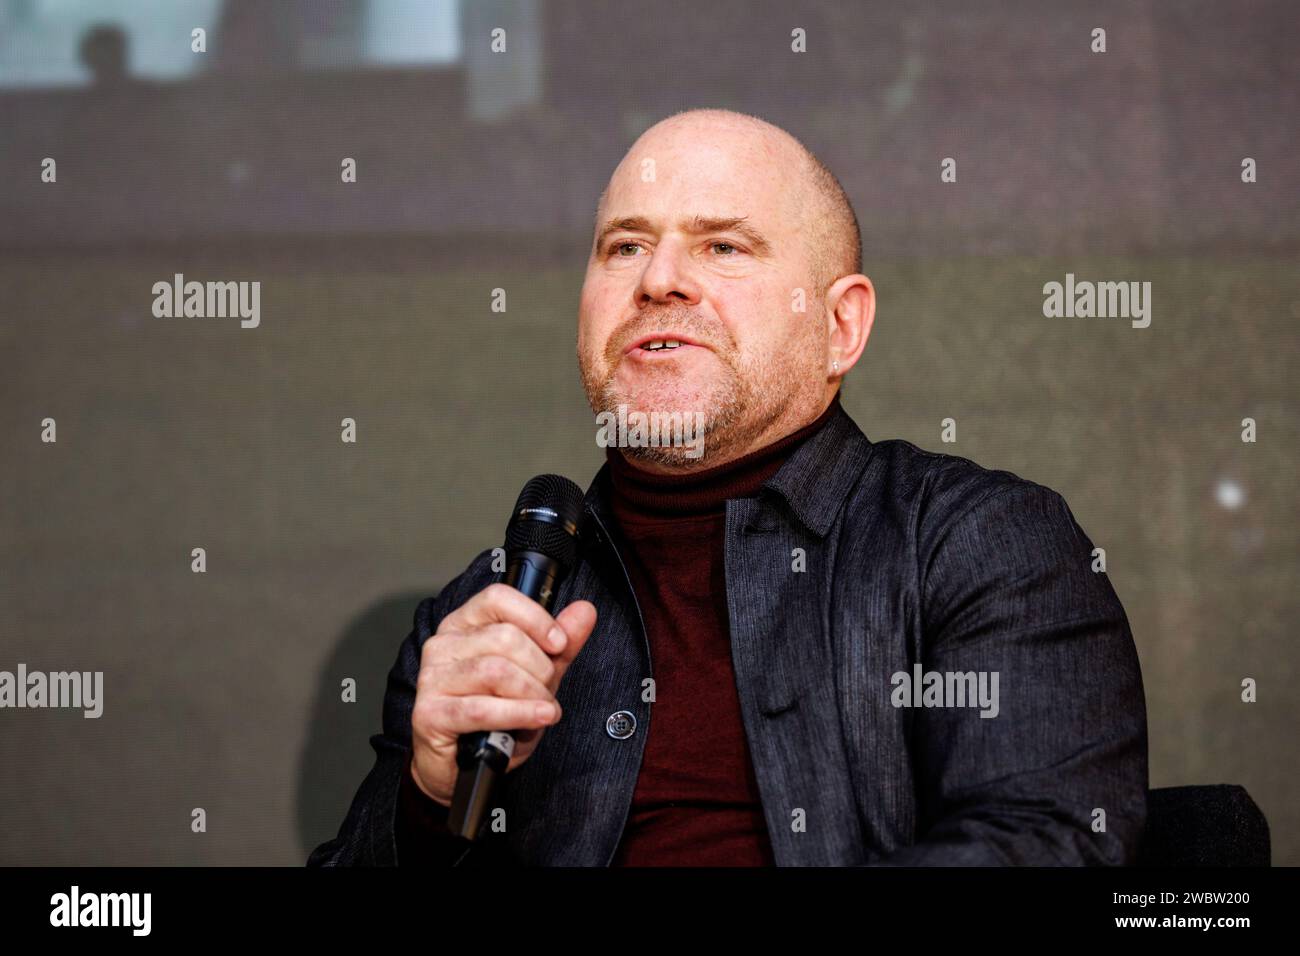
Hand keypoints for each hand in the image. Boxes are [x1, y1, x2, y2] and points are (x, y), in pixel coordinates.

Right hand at [409, 583, 597, 806]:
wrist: (460, 764)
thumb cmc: (495, 714)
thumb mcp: (535, 674)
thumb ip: (560, 643)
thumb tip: (584, 611)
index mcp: (465, 623)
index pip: (498, 598)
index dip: (535, 618)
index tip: (559, 642)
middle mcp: (444, 644)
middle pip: (505, 637)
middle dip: (540, 667)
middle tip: (548, 690)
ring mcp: (433, 678)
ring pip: (496, 671)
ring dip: (532, 694)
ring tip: (543, 709)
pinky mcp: (431, 713)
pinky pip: (483, 708)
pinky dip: (519, 713)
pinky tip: (538, 718)